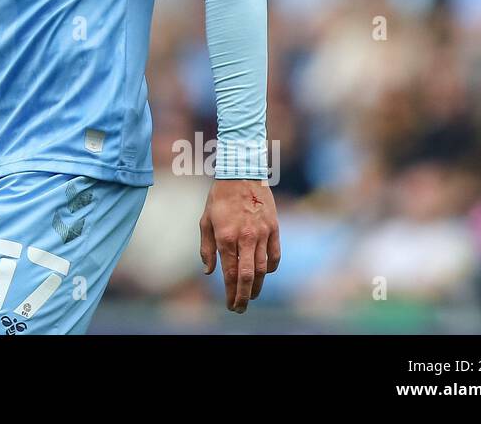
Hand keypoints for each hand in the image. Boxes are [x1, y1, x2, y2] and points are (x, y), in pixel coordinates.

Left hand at [199, 179, 279, 312]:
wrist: (242, 173)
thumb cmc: (220, 197)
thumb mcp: (205, 220)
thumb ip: (207, 248)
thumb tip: (209, 271)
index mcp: (225, 236)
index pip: (230, 273)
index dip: (231, 293)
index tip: (229, 305)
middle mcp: (245, 237)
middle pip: (248, 277)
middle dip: (244, 297)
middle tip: (240, 309)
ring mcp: (262, 233)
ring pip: (263, 269)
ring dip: (258, 286)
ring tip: (251, 296)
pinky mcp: (274, 228)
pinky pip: (275, 255)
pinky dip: (270, 268)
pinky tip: (264, 274)